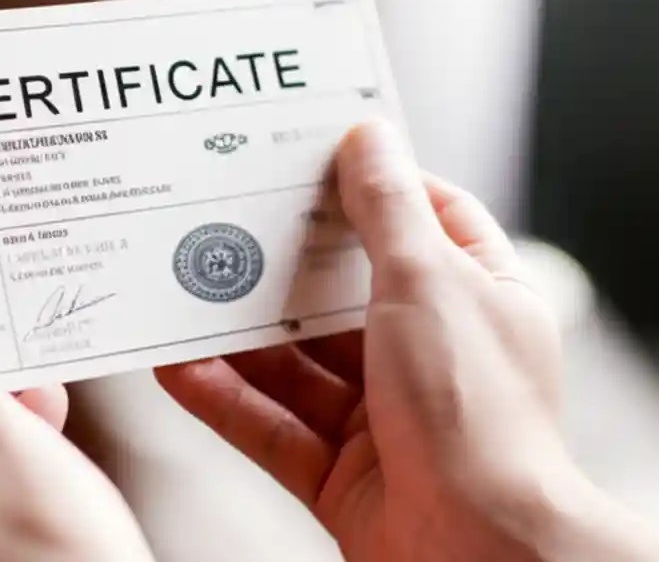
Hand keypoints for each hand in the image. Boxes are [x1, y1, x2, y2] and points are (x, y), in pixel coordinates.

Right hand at [156, 120, 658, 561]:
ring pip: (296, 364)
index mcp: (478, 300)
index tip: (311, 157)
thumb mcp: (427, 281)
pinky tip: (176, 370)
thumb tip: (367, 137)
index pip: (428, 220)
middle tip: (219, 221)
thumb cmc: (478, 413)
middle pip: (343, 294)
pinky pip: (271, 426)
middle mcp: (432, 355)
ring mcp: (386, 418)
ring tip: (178, 294)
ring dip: (238, 336)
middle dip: (280, 265)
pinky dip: (224, 399)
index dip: (374, 185)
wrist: (482, 553)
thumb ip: (386, 209)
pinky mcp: (341, 473)